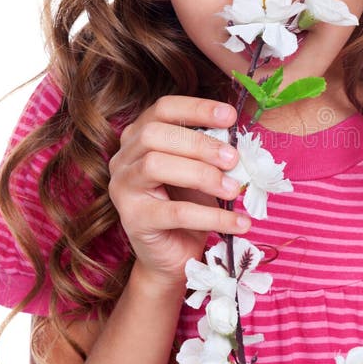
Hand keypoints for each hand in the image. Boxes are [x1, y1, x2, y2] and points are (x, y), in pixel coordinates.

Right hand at [108, 96, 248, 290]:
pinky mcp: (133, 220)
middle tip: (233, 159)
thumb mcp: (202, 171)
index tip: (230, 116)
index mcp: (139, 137)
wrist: (173, 256)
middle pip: (155, 135)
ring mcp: (123, 188)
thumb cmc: (188, 205)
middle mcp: (123, 158)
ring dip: (203, 175)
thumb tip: (239, 141)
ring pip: (156, 166)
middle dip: (200, 144)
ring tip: (234, 190)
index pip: (163, 109)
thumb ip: (212, 152)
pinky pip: (175, 212)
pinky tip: (238, 223)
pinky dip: (212, 216)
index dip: (196, 108)